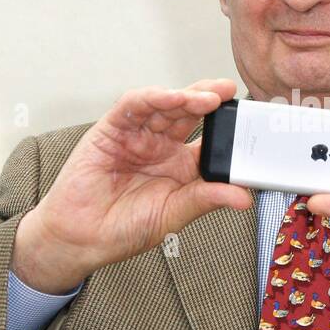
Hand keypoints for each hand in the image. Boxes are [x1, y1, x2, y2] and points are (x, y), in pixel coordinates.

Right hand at [11, 79, 252, 291]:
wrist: (80, 238)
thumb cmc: (124, 228)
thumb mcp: (173, 215)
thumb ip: (206, 199)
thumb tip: (245, 197)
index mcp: (181, 165)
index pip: (210, 137)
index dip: (228, 127)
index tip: (249, 121)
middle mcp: (161, 145)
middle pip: (190, 113)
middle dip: (209, 99)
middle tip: (229, 92)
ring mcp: (137, 135)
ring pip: (165, 105)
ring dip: (185, 96)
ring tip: (207, 97)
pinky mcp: (112, 129)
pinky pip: (133, 106)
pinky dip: (152, 98)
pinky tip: (170, 98)